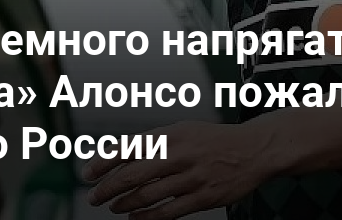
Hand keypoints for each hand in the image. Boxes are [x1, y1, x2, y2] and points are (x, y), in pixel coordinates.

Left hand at [82, 120, 278, 219]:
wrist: (254, 150)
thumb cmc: (214, 141)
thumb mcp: (183, 131)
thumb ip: (154, 142)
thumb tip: (120, 156)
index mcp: (172, 134)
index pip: (129, 148)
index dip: (104, 162)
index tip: (88, 173)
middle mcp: (180, 154)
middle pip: (133, 174)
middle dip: (108, 188)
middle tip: (94, 196)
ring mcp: (193, 177)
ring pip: (148, 195)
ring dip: (124, 203)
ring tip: (113, 207)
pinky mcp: (204, 197)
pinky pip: (168, 211)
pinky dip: (147, 217)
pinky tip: (135, 218)